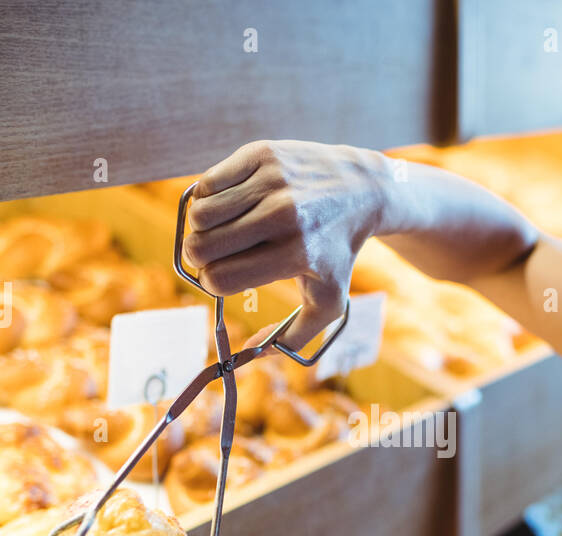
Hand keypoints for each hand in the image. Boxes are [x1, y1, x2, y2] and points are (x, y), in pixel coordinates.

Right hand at [179, 140, 385, 351]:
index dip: (214, 284)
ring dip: (200, 230)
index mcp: (296, 253)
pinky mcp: (261, 154)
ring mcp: (272, 181)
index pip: (222, 279)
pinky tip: (225, 207)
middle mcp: (284, 215)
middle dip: (199, 259)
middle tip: (212, 257)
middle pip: (203, 246)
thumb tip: (253, 354)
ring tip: (219, 232)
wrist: (362, 189)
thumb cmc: (339, 251)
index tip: (224, 279)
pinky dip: (206, 200)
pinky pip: (206, 183)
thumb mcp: (330, 300)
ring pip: (199, 214)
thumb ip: (294, 336)